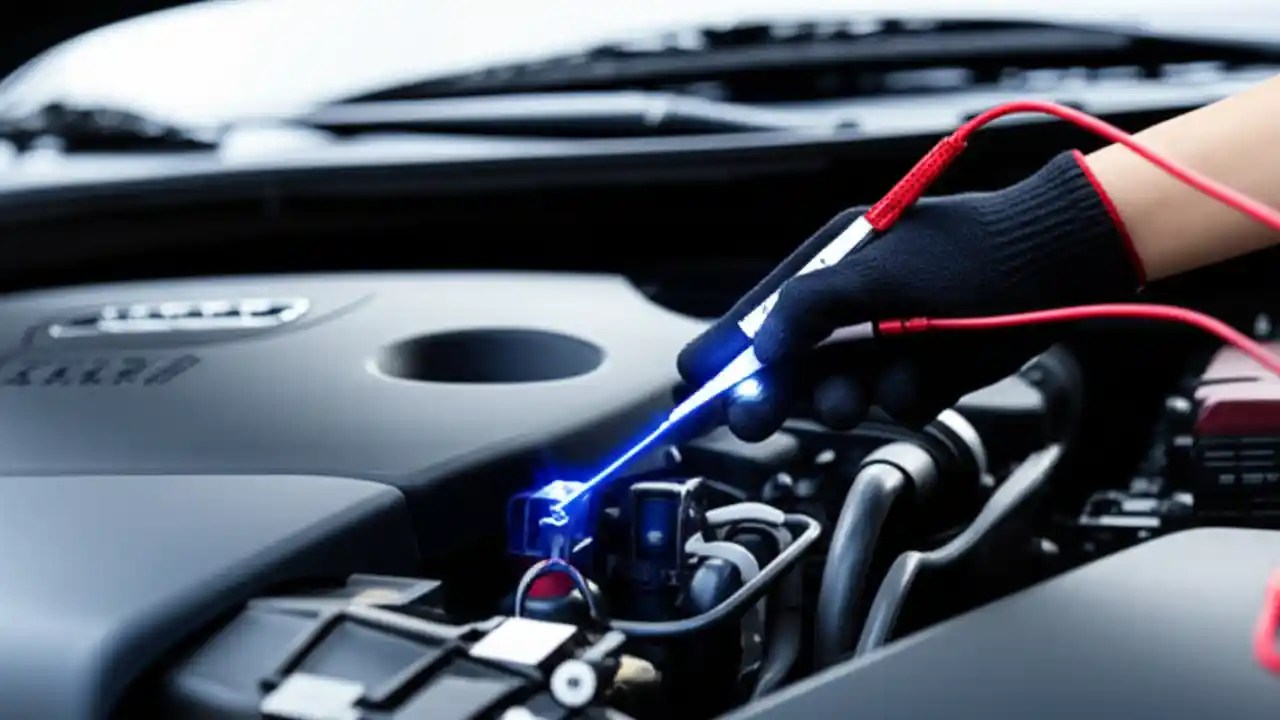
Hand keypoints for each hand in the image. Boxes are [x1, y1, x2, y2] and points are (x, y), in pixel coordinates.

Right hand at [678, 151, 1142, 439]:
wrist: (1061, 267)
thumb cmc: (972, 254)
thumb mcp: (880, 275)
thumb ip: (810, 308)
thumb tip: (760, 345)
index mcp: (830, 266)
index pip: (759, 315)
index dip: (724, 353)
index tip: (693, 390)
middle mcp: (853, 307)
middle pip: (790, 364)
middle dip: (773, 391)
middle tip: (749, 419)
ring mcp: (887, 341)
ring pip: (840, 391)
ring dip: (842, 397)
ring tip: (856, 392)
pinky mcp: (924, 371)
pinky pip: (892, 402)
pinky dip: (902, 396)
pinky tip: (922, 374)